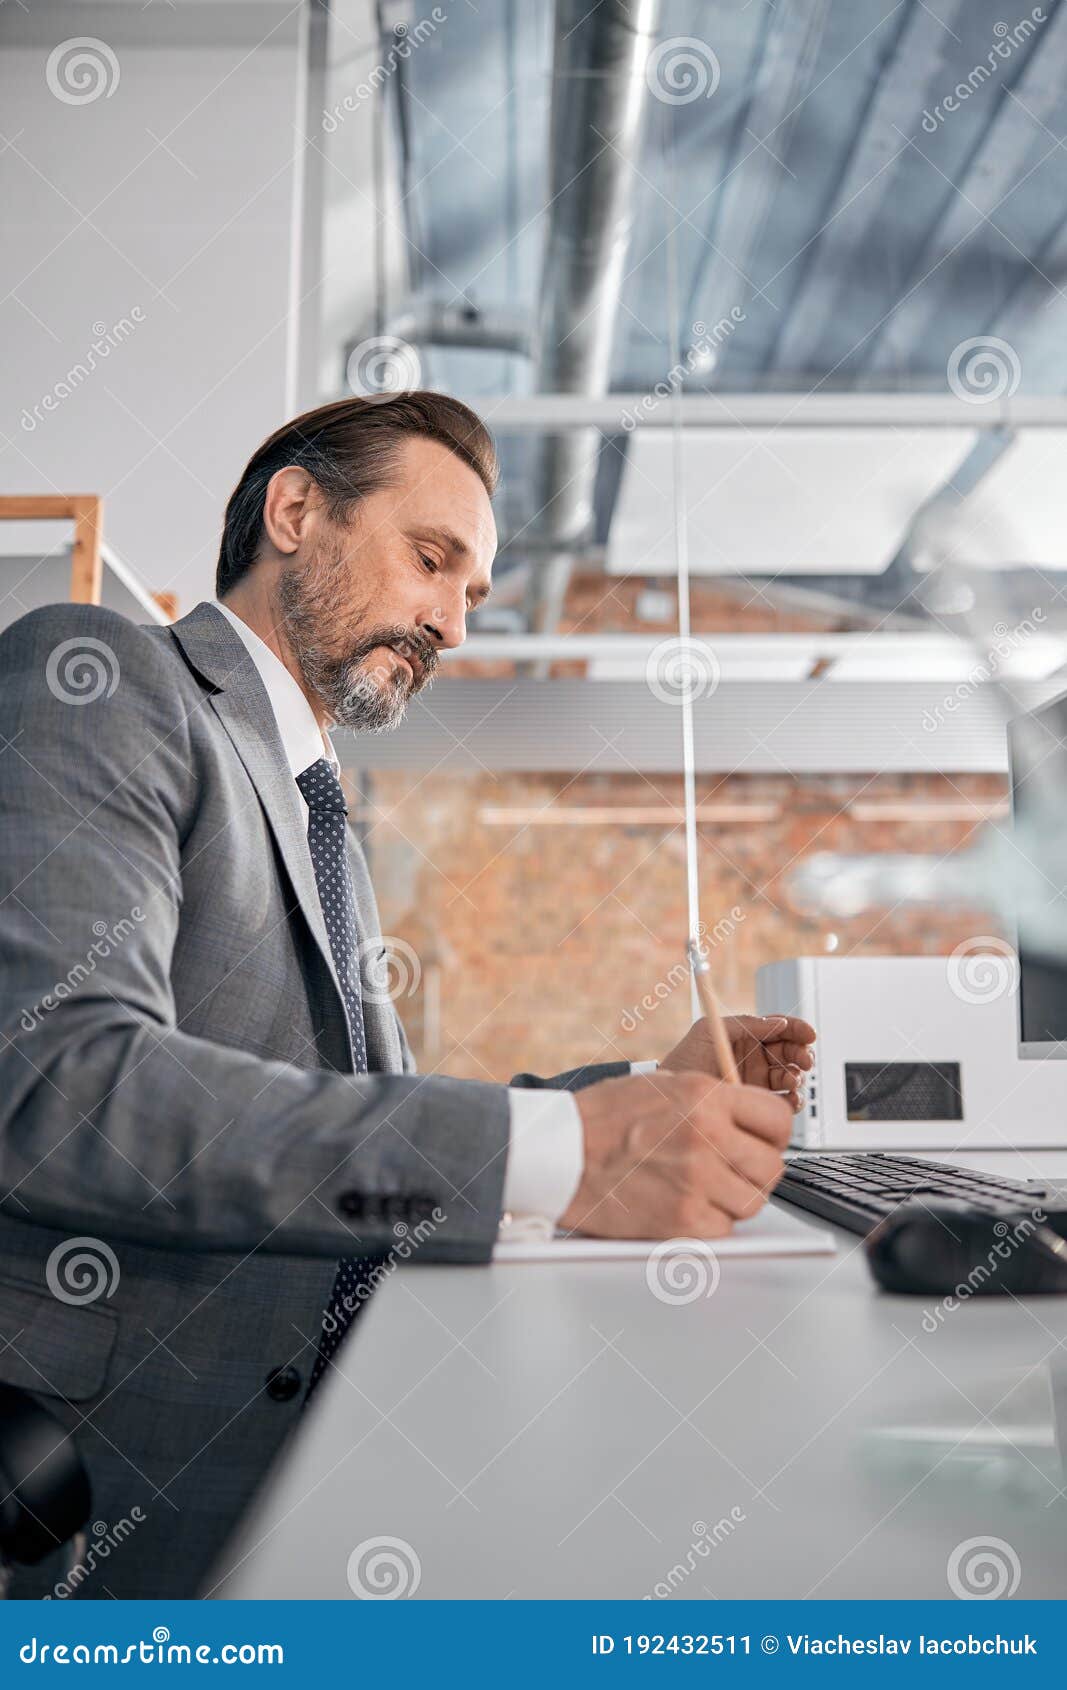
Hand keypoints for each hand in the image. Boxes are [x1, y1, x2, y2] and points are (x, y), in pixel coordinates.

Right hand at [562, 1070, 791, 1239]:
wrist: (558, 1153)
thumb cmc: (599, 1119)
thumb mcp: (661, 1085)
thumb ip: (709, 1099)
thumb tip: (744, 1116)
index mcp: (705, 1096)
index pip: (777, 1118)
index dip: (775, 1134)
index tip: (765, 1141)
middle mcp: (707, 1136)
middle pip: (771, 1165)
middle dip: (758, 1171)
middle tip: (739, 1171)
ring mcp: (697, 1180)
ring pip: (753, 1201)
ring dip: (736, 1198)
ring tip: (709, 1189)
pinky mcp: (682, 1218)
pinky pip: (724, 1228)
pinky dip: (711, 1222)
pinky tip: (687, 1205)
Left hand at [661, 1014, 814, 1110]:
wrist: (669, 1095)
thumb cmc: (684, 1059)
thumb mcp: (710, 1030)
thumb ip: (744, 1023)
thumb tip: (777, 1022)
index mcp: (746, 1036)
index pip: (779, 1028)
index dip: (796, 1029)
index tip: (809, 1034)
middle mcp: (754, 1057)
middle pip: (789, 1051)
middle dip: (801, 1054)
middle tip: (803, 1060)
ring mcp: (756, 1080)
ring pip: (790, 1076)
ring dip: (797, 1077)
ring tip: (791, 1080)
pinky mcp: (754, 1102)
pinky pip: (782, 1101)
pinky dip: (791, 1100)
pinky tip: (789, 1098)